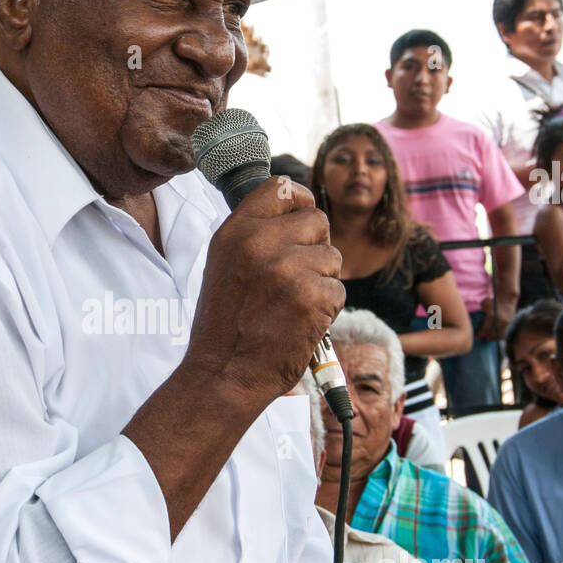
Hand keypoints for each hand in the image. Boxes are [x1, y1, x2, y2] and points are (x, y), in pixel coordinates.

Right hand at [185, 179, 344, 409]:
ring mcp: (287, 268)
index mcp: (235, 231)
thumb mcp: (225, 266)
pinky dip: (327, 310)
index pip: (281, 186)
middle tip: (296, 280)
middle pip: (317, 220)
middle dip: (316, 249)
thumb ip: (256, 237)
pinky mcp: (312, 296)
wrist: (223, 375)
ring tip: (293, 306)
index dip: (300, 201)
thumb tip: (297, 213)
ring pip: (332, 258)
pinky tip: (301, 323)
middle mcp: (259, 242)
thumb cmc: (225, 327)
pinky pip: (339, 290)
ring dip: (322, 282)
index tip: (302, 222)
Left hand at [478, 293, 517, 342]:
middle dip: (486, 338)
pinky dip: (499, 336)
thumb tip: (475, 320)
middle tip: (482, 339)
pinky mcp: (510, 324)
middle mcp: (499, 320)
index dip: (480, 335)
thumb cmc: (493, 301)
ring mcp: (506, 323)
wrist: (507, 299)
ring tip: (489, 339)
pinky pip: (504, 333)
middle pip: (492, 335)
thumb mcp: (484, 304)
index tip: (477, 337)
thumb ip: (480, 312)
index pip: (485, 329)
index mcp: (491, 316)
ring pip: (499, 336)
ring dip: (494, 339)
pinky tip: (495, 336)